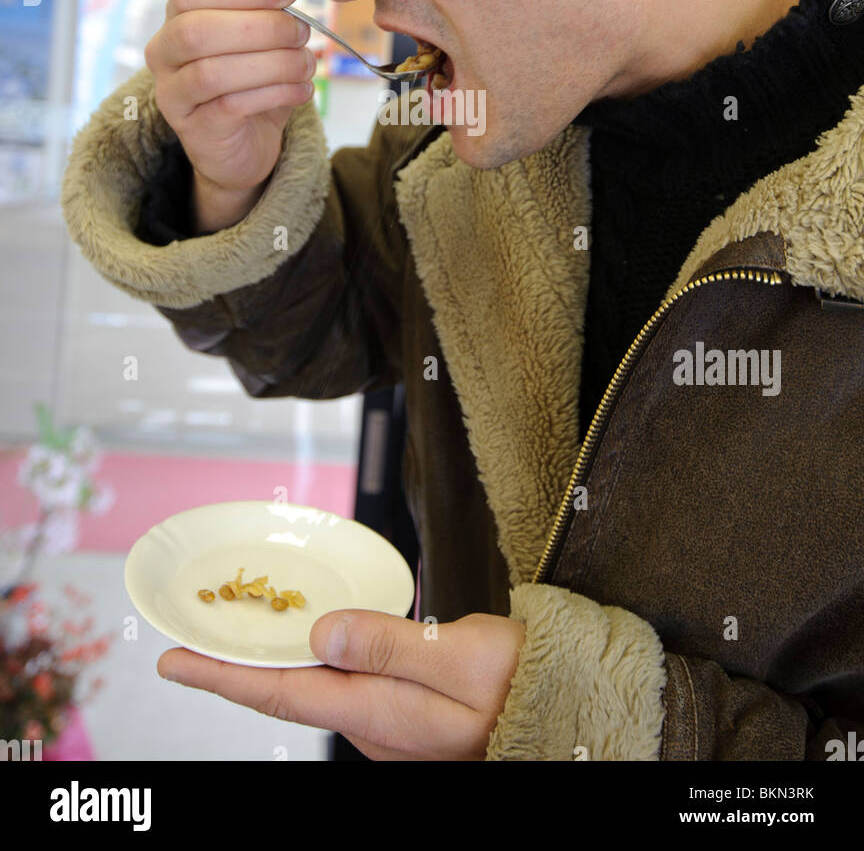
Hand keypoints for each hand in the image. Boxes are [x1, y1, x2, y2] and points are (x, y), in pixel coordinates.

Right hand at [143, 0, 315, 194]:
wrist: (245, 144)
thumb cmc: (252, 81)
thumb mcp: (258, 37)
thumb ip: (259, 6)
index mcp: (177, 17)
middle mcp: (164, 52)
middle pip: (196, 29)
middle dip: (261, 26)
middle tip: (301, 32)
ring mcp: (172, 94)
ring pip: (212, 72)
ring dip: (272, 64)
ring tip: (305, 65)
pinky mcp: (194, 129)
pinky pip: (230, 106)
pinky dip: (274, 94)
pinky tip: (301, 90)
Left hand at [157, 609, 526, 760]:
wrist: (579, 711)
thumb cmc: (527, 684)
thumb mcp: (462, 657)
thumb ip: (389, 644)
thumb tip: (320, 632)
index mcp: (381, 714)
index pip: (283, 693)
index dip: (223, 677)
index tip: (173, 661)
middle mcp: (376, 728)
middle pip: (293, 691)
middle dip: (242, 665)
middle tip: (197, 635)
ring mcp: (392, 728)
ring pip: (320, 688)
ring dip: (281, 661)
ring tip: (249, 628)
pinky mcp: (410, 719)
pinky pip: (349, 686)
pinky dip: (321, 661)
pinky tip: (318, 639)